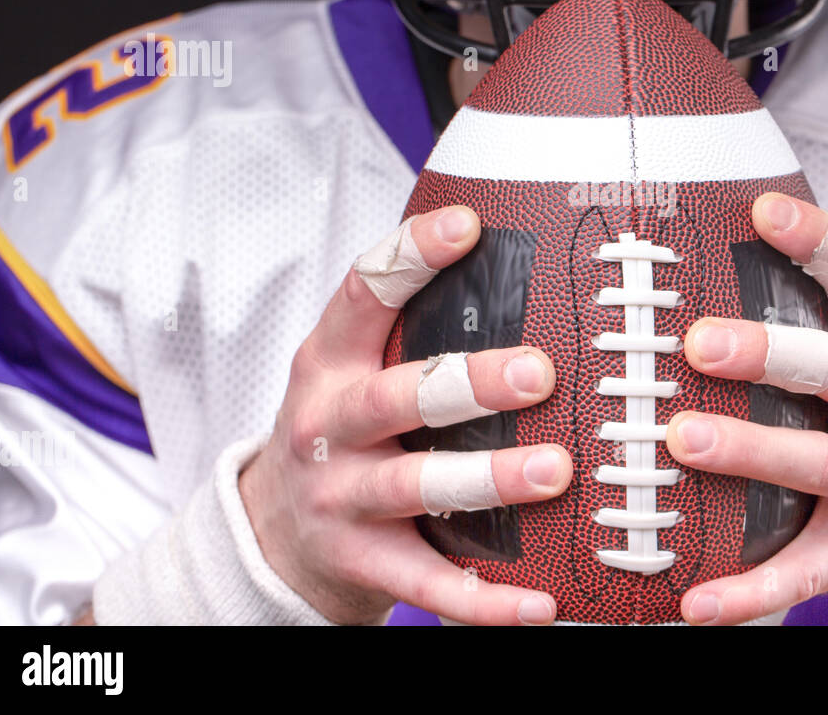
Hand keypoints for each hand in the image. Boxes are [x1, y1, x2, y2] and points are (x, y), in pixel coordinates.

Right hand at [239, 206, 570, 624]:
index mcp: (329, 361)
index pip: (362, 293)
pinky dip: (484, 599)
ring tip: (554, 471)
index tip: (467, 225)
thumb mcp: (353, 367)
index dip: (411, 256)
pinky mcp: (363, 563)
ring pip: (416, 487)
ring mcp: (342, 498)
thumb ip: (413, 324)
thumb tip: (515, 253)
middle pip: (395, 398)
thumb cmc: (344, 428)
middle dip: (466, 384)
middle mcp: (328, 424)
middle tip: (537, 373)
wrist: (273, 532)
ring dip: (487, 480)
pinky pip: (428, 583)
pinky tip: (541, 602)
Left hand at [666, 192, 827, 625]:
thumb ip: (824, 338)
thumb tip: (715, 287)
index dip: (821, 243)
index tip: (764, 211)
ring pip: (821, 464)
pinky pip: (808, 572)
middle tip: (700, 342)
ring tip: (683, 441)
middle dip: (773, 352)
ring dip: (751, 452)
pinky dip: (752, 590)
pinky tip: (697, 601)